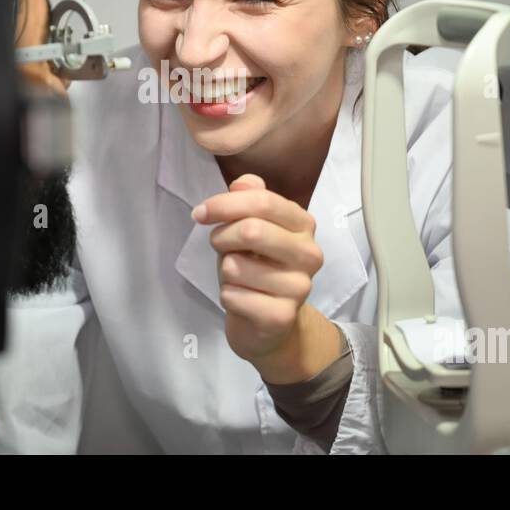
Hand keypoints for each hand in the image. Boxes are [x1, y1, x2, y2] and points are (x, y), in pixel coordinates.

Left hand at [192, 174, 342, 382]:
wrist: (269, 326)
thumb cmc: (256, 268)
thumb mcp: (249, 227)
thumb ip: (249, 200)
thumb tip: (242, 183)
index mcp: (303, 224)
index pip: (262, 201)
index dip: (224, 204)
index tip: (200, 214)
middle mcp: (309, 253)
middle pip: (252, 230)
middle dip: (222, 237)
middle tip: (219, 246)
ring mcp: (300, 287)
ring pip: (236, 265)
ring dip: (225, 270)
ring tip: (237, 277)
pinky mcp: (282, 316)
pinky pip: (233, 295)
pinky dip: (227, 295)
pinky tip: (241, 299)